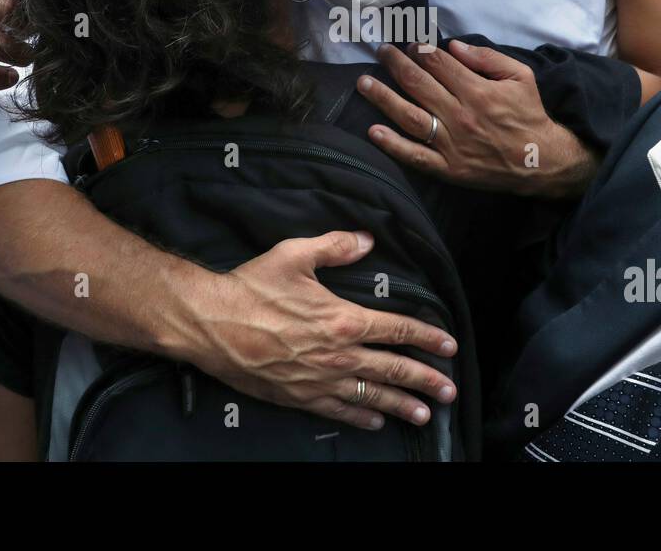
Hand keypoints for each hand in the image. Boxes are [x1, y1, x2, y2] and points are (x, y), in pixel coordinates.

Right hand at [187, 231, 458, 429]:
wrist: (210, 324)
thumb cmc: (250, 287)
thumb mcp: (294, 254)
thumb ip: (335, 245)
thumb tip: (367, 239)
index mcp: (342, 319)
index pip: (397, 329)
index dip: (427, 337)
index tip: (450, 345)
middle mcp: (337, 355)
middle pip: (393, 369)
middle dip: (426, 379)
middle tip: (450, 390)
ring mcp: (319, 380)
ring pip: (372, 396)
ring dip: (402, 405)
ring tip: (425, 414)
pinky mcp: (298, 396)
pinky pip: (338, 411)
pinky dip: (361, 416)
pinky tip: (376, 421)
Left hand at [357, 41, 597, 197]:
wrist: (541, 162)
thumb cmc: (530, 115)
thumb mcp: (520, 76)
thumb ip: (487, 58)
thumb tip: (453, 46)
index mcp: (477, 91)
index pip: (438, 64)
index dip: (420, 50)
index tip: (409, 45)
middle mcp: (460, 115)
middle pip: (418, 85)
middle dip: (395, 64)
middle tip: (381, 53)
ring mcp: (452, 144)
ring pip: (409, 117)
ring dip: (383, 98)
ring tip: (364, 83)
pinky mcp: (449, 168)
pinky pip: (416, 156)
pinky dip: (393, 144)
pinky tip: (373, 131)